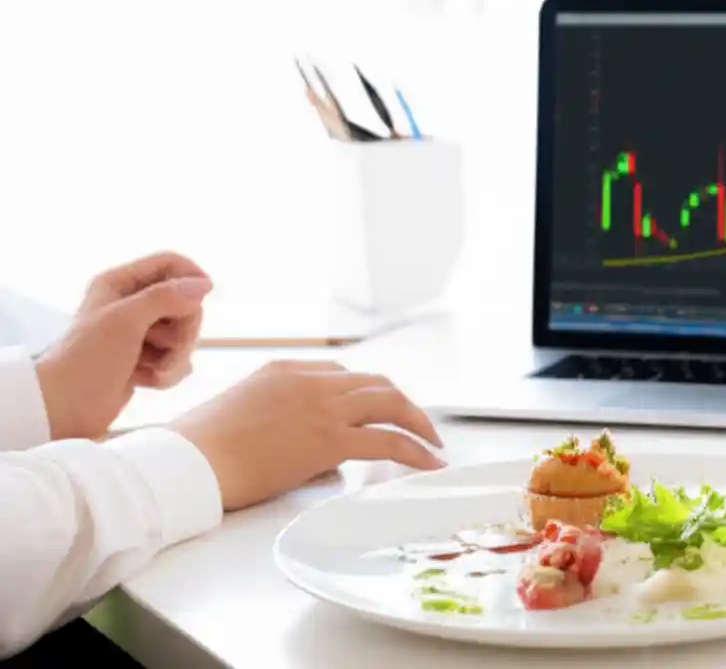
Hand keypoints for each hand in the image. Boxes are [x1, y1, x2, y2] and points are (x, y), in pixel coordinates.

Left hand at [36, 252, 211, 439]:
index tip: (206, 296)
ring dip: (176, 356)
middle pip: (184, 303)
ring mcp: (139, 334)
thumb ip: (166, 298)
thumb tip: (205, 285)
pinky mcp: (144, 360)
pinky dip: (169, 373)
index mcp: (119, 284)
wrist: (64, 408)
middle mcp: (130, 305)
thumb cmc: (88, 359)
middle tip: (171, 348)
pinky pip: (177, 359)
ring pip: (183, 334)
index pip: (169, 264)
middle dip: (184, 329)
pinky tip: (149, 381)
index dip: (191, 277)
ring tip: (156, 372)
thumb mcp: (126, 320)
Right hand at [173, 360, 445, 510]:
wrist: (187, 461)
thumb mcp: (244, 412)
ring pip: (391, 404)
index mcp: (286, 368)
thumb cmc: (200, 447)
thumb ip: (281, 417)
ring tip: (433, 444)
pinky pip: (388, 441)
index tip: (381, 411)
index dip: (368, 394)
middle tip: (419, 426)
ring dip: (419, 424)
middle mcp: (310, 381)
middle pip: (376, 383)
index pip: (343, 374)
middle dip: (403, 404)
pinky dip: (416, 450)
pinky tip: (428, 463)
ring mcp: (322, 407)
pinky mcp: (329, 440)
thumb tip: (315, 455)